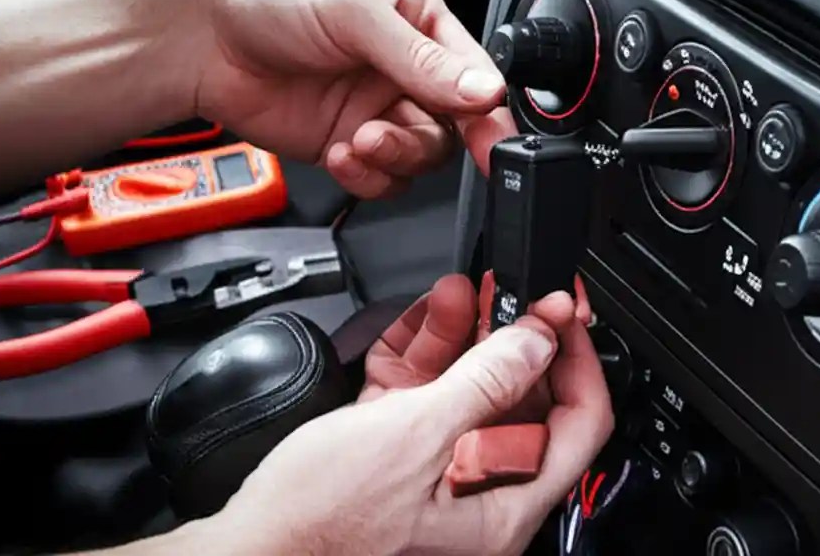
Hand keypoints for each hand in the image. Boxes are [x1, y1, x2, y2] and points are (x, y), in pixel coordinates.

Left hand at [196, 0, 518, 196]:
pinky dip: (368, 176)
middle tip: (398, 137)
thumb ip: (421, 58)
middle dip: (427, 139)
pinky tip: (340, 153)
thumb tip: (482, 91)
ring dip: (394, 158)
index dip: (486, 109)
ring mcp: (375, 108)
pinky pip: (382, 177)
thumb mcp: (354, 11)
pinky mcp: (347, 144)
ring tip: (358, 140)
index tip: (491, 139)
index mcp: (418, 19)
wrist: (197, 37)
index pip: (473, 73)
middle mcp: (403, 67)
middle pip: (453, 125)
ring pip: (420, 157)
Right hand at [211, 275, 612, 555]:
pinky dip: (427, 350)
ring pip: (472, 386)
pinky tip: (429, 314)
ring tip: (467, 289)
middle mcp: (478, 490)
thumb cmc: (320, 520)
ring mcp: (435, 468)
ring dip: (469, 332)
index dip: (576, 360)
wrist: (243, 546)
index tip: (565, 314)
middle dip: (517, 335)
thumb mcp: (417, 435)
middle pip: (524, 398)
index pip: (576, 424)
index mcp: (503, 504)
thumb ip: (486, 382)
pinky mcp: (395, 449)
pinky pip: (428, 391)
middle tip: (519, 290)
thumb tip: (537, 341)